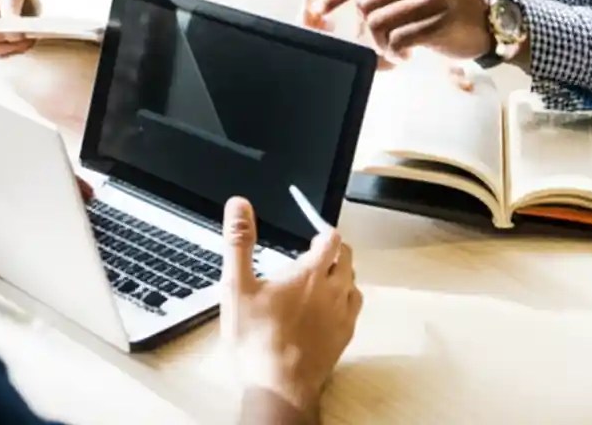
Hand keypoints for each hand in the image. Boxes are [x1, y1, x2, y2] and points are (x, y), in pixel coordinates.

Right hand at [220, 197, 361, 420]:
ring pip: (353, 282)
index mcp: (309, 273)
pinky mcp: (345, 336)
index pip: (330, 239)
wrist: (279, 386)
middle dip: (334, 250)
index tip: (312, 234)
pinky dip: (345, 300)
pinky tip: (330, 307)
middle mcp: (333, 290)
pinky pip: (354, 308)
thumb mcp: (237, 286)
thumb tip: (239, 205)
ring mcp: (342, 315)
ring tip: (322, 279)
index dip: (322, 232)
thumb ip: (239, 242)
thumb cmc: (256, 339)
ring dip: (341, 274)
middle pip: (346, 258)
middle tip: (316, 254)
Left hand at [303, 0, 491, 61]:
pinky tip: (406, 52)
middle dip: (365, 29)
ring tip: (393, 48)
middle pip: (366, 3)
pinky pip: (400, 38)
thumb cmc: (434, 1)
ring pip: (380, 22)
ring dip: (381, 43)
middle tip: (377, 40)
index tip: (318, 10)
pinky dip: (397, 51)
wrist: (482, 23)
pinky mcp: (444, 17)